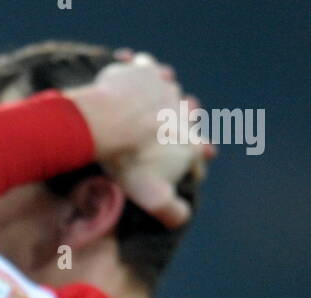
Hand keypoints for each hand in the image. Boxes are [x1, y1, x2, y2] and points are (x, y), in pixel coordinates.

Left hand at [66, 52, 210, 226]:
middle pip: (189, 116)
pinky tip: (135, 75)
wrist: (110, 123)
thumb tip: (184, 218)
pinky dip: (143, 71)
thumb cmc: (131, 163)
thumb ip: (173, 212)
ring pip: (171, 90)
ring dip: (166, 96)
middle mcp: (184, 110)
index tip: (197, 157)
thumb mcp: (154, 198)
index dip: (198, 156)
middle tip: (175, 127)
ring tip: (154, 102)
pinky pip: (146, 67)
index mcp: (190, 140)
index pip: (200, 149)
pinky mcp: (143, 72)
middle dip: (185, 122)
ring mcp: (164, 88)